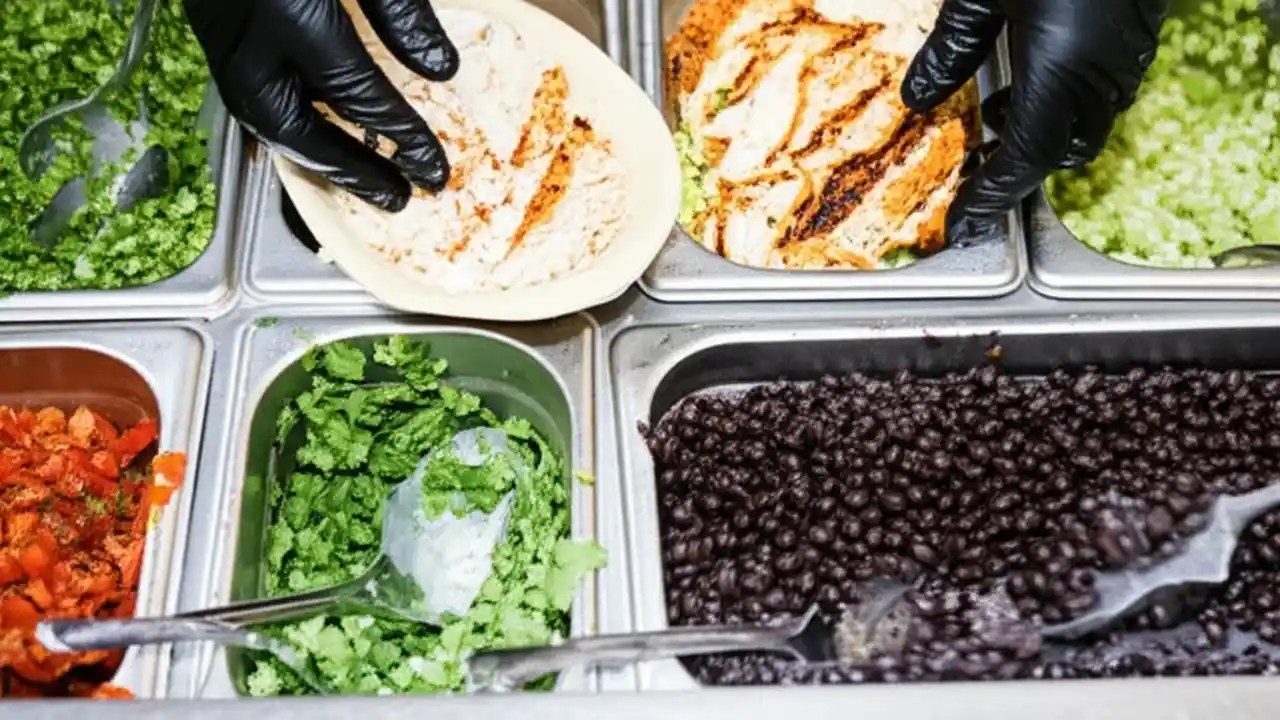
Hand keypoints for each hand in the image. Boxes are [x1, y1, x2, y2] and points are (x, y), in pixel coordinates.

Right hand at [183, 0, 458, 210]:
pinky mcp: (207, 30)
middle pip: (299, 128)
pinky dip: (285, 128)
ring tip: (357, 180)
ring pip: (263, 121)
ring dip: (313, 159)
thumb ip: (402, 11)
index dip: (399, 137)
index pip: (357, 95)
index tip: (432, 167)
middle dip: (350, 171)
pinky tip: (315, 134)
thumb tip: (440, 71)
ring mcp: (220, 35)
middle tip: (396, 198)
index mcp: (292, 12)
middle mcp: (248, 36)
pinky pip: (247, 99)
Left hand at [901, 0, 1168, 243]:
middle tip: (975, 171)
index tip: (965, 225)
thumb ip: (949, 49)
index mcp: (1060, 70)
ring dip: (1043, 132)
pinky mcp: (1138, 31)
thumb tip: (918, 97)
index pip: (1024, 159)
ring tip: (996, 117)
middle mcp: (1101, 72)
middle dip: (1019, 168)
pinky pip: (1105, 87)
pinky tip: (1034, 72)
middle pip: (1061, 150)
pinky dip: (1067, 100)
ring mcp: (1127, 53)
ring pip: (1089, 120)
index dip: (992, 198)